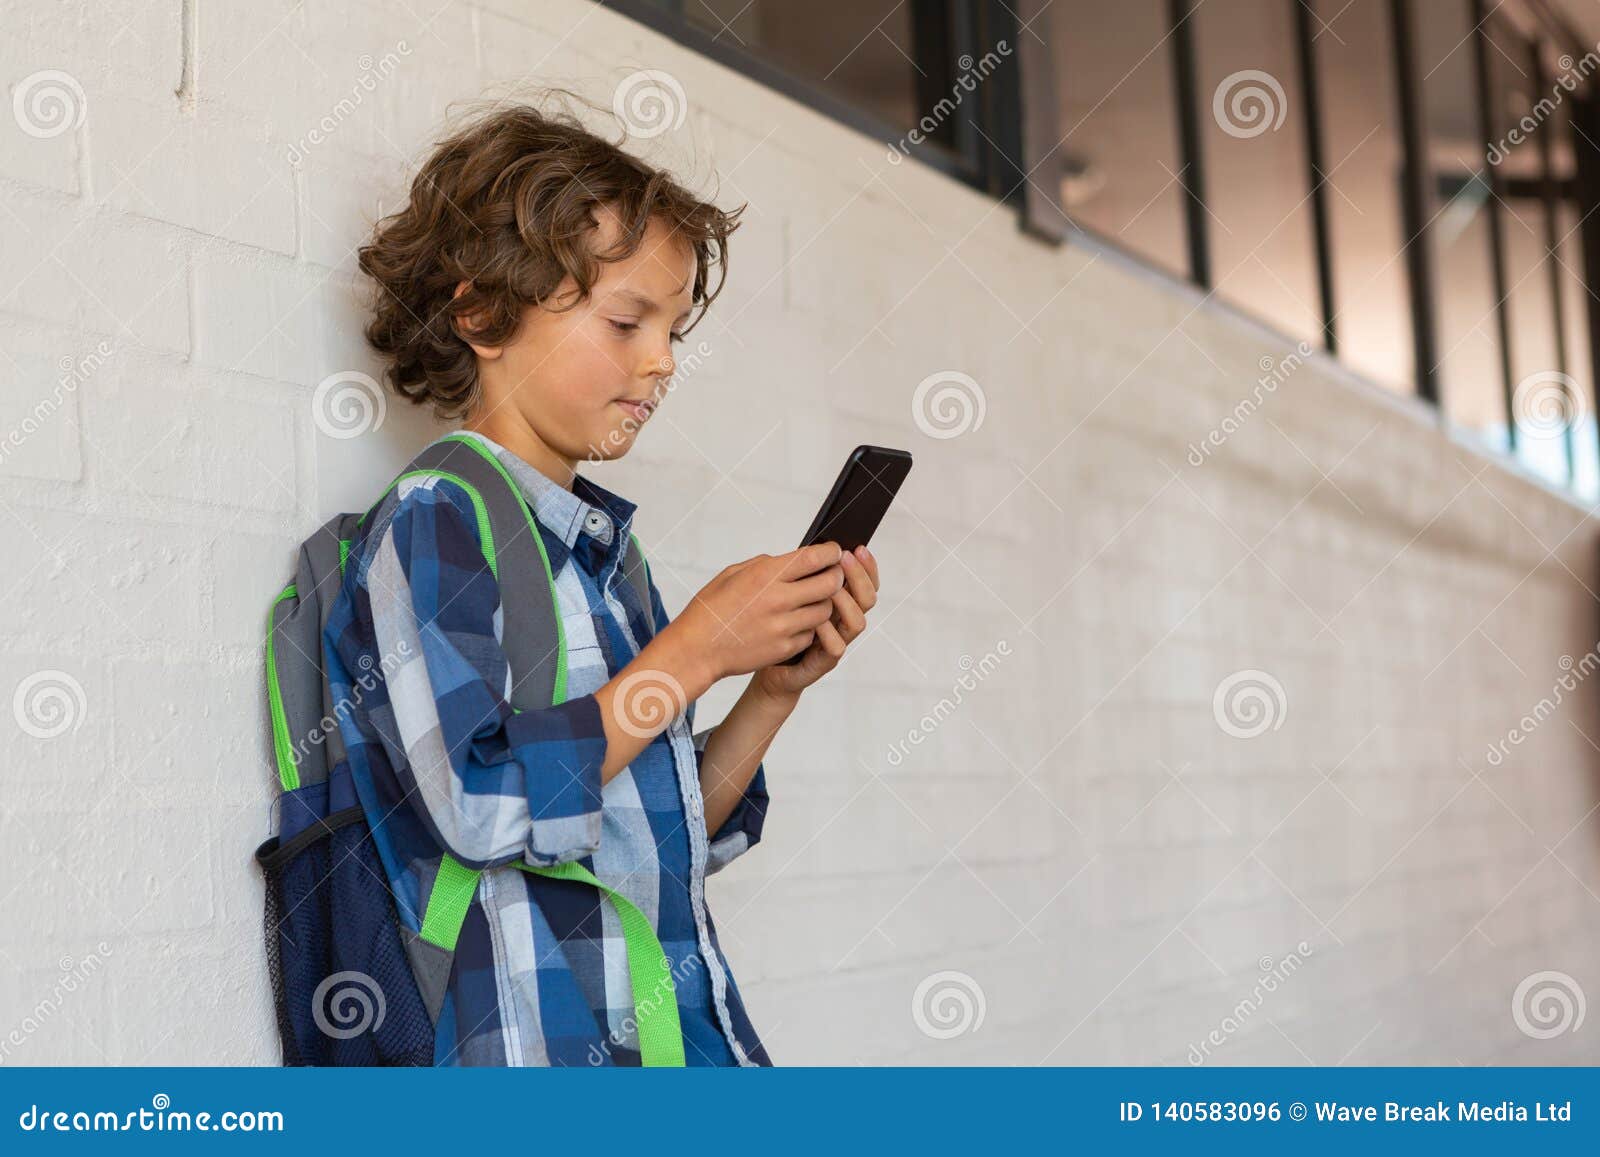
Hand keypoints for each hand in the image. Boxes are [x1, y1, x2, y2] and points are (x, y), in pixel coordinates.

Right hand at [666, 542, 844, 688]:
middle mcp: (778, 600)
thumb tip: (794, 560)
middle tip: (833, 575)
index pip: (813, 558)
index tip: (834, 551)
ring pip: (825, 611)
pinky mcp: (784, 648)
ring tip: (814, 599)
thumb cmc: (711, 609)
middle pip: (829, 584)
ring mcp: (783, 627)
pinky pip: (811, 634)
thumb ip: (766, 564)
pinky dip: (809, 627)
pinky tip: (798, 621)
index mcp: (764, 576)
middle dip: (836, 577)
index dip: (831, 552)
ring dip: (824, 603)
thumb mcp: (733, 574)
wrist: (697, 649)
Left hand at [754, 543, 878, 699]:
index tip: (858, 547)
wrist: (760, 661)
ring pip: (857, 622)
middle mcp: (841, 620)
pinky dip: (829, 634)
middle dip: (859, 576)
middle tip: (845, 560)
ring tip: (830, 589)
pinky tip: (816, 622)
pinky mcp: (824, 660)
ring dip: (846, 602)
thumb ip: (802, 575)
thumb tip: (810, 547)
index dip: (866, 566)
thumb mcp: (787, 592)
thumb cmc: (774, 624)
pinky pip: (837, 647)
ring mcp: (836, 640)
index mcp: (837, 601)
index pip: (864, 582)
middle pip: (867, 598)